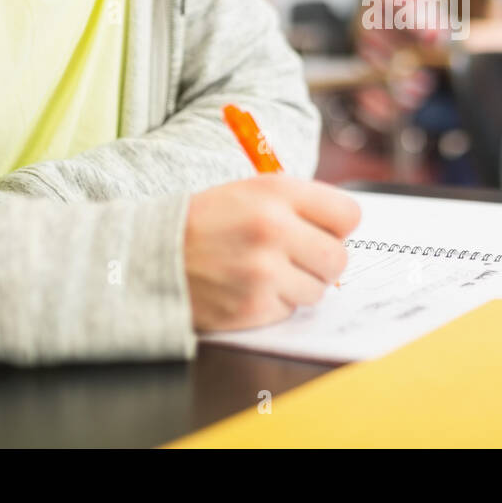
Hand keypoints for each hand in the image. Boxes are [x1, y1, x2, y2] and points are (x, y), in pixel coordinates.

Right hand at [183, 175, 360, 330]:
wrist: (152, 254)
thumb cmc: (209, 222)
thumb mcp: (252, 192)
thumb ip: (300, 206)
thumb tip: (345, 230)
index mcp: (278, 191)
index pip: (349, 215)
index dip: (337, 227)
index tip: (322, 231)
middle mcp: (274, 228)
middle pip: (339, 258)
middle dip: (322, 262)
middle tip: (298, 258)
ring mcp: (263, 271)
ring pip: (317, 290)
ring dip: (298, 285)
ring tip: (265, 272)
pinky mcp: (252, 306)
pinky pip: (289, 310)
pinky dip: (274, 304)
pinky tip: (247, 288)